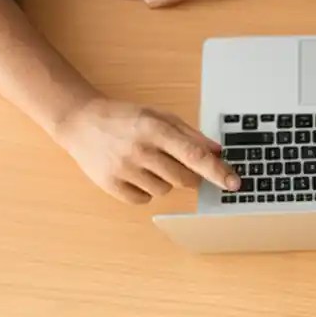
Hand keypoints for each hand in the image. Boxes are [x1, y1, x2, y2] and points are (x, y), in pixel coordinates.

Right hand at [53, 97, 237, 203]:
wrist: (81, 123)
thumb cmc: (125, 118)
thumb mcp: (159, 116)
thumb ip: (190, 134)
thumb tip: (217, 152)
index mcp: (156, 129)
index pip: (195, 155)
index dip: (217, 171)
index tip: (234, 183)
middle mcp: (141, 150)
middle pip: (184, 179)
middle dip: (189, 175)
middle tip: (176, 162)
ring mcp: (124, 170)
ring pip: (165, 191)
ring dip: (164, 181)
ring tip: (146, 162)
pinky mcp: (111, 186)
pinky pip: (143, 200)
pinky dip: (144, 190)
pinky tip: (133, 172)